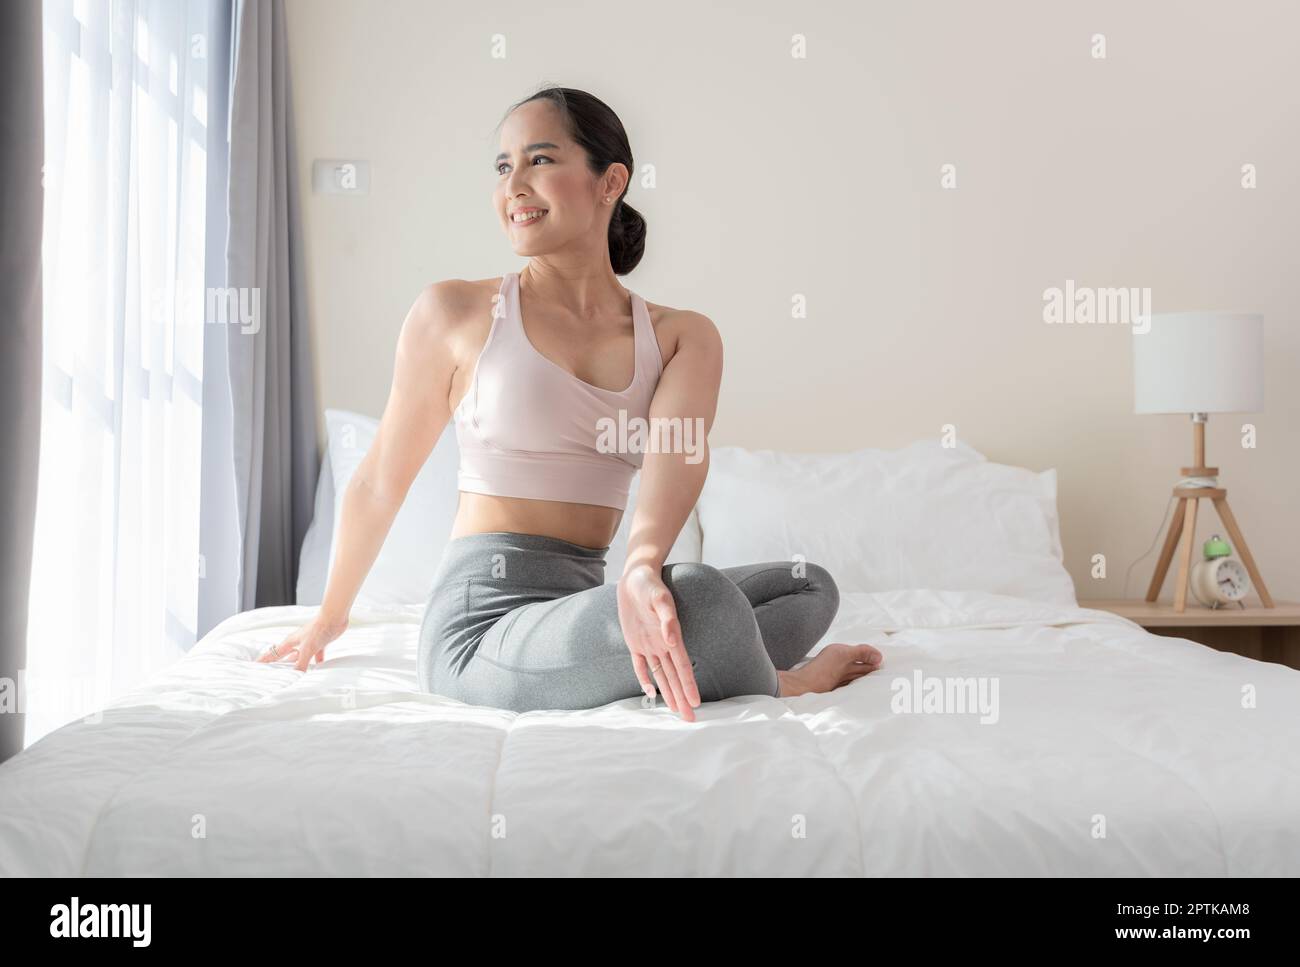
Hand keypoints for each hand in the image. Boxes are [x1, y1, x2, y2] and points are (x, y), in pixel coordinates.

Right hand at [257, 613, 348, 671]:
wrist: (333, 617)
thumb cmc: (318, 629)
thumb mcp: (307, 649)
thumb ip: (301, 663)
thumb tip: (295, 676)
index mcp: (290, 642)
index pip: (274, 653)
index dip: (264, 659)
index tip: (255, 665)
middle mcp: (297, 642)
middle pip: (284, 655)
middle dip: (278, 663)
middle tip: (271, 671)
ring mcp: (308, 642)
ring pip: (299, 655)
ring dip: (296, 663)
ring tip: (292, 672)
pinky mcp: (320, 643)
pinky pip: (316, 655)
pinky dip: (316, 662)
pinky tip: (317, 668)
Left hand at [617, 564, 700, 720]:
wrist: (635, 577)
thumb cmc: (650, 585)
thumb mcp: (659, 598)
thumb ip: (667, 619)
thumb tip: (673, 640)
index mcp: (671, 636)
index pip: (682, 667)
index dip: (688, 685)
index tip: (696, 703)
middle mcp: (662, 644)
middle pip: (673, 677)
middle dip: (681, 698)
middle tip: (689, 719)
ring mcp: (648, 645)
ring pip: (660, 675)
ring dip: (668, 693)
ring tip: (676, 711)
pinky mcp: (635, 643)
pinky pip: (640, 665)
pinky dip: (645, 678)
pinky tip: (650, 693)